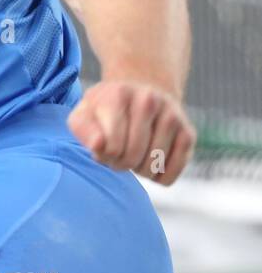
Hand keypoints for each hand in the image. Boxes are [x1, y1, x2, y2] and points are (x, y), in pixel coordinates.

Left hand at [67, 79, 195, 185]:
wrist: (140, 95)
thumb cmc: (105, 112)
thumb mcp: (85, 115)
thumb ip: (84, 131)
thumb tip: (98, 145)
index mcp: (119, 95)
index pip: (111, 146)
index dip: (104, 155)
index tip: (103, 147)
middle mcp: (149, 100)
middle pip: (131, 157)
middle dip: (120, 164)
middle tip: (118, 154)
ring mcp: (172, 116)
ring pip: (152, 166)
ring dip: (139, 170)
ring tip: (134, 154)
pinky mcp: (188, 133)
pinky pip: (172, 173)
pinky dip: (159, 178)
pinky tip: (151, 163)